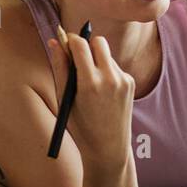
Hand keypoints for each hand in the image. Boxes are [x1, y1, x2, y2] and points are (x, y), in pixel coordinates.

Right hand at [46, 28, 134, 166]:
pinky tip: (102, 90)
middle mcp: (110, 79)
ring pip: (107, 54)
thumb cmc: (80, 125)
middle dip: (87, 44)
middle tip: (77, 57)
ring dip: (96, 60)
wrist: (108, 146)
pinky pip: (114, 67)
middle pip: (98, 42)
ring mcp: (123, 80)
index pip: (81, 45)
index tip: (65, 43)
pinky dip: (106, 71)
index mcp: (90, 83)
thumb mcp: (64, 98)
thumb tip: (56, 41)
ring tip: (89, 82)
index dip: (71, 40)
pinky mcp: (130, 83)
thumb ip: (60, 67)